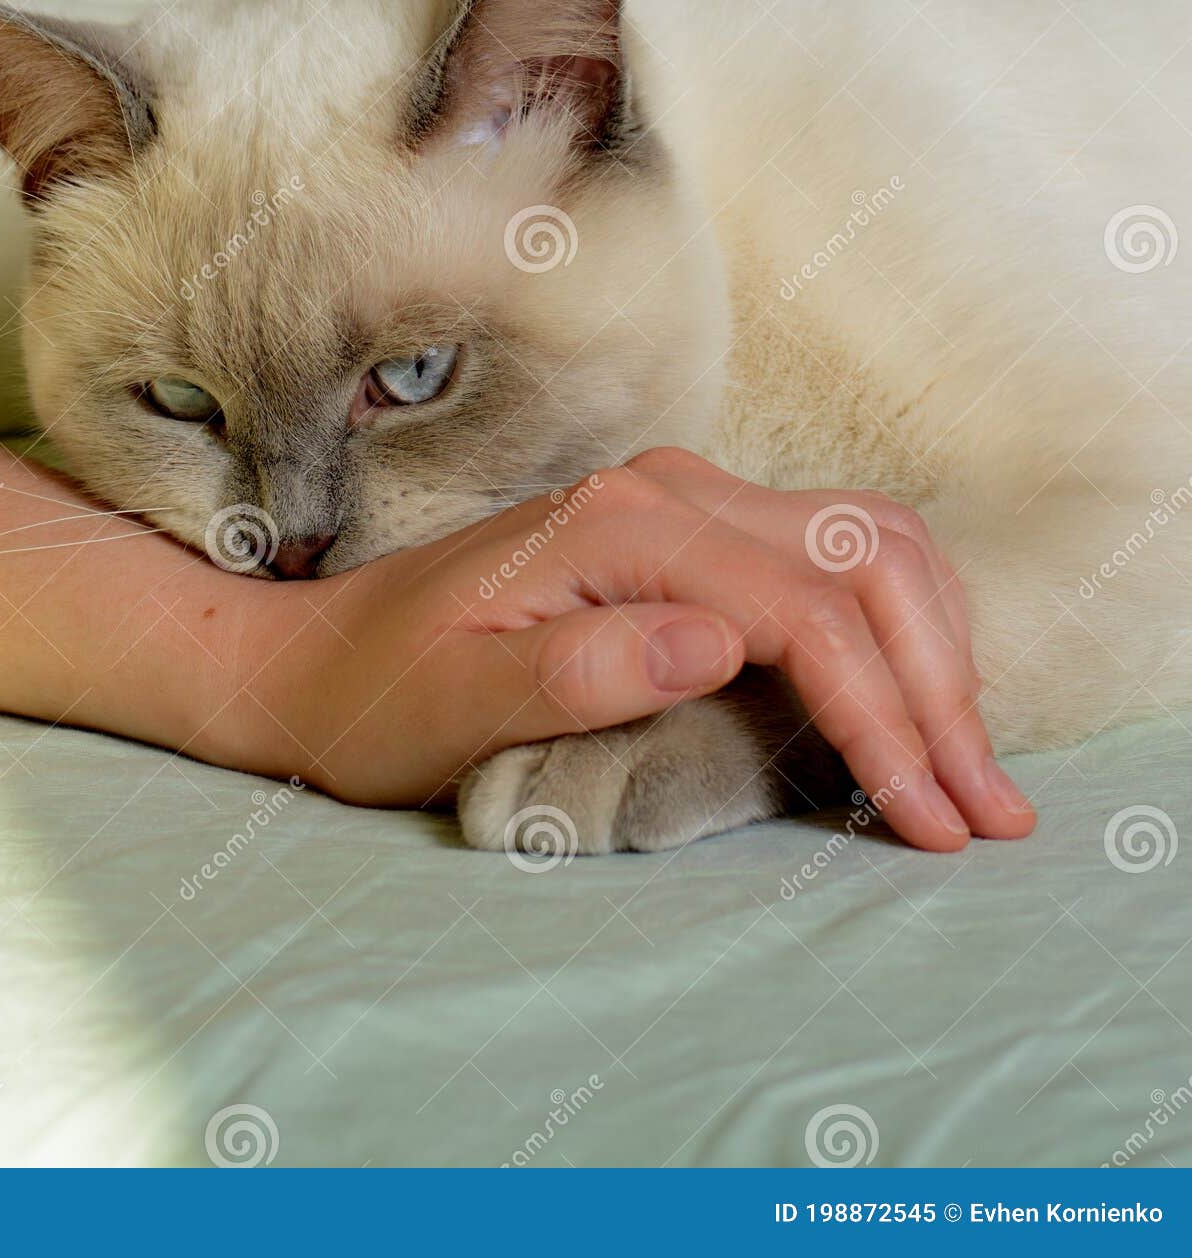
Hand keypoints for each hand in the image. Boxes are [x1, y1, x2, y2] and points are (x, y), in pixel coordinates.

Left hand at [246, 447, 1033, 851]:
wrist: (322, 658)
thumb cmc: (382, 695)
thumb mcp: (459, 703)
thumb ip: (581, 672)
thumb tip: (719, 646)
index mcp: (620, 524)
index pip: (797, 608)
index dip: (878, 713)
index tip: (924, 818)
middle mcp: (667, 489)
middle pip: (860, 563)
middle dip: (938, 687)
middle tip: (985, 810)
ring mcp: (682, 502)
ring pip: (866, 545)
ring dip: (937, 647)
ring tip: (971, 766)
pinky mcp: (687, 535)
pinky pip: (830, 555)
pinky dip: (896, 620)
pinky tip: (915, 694)